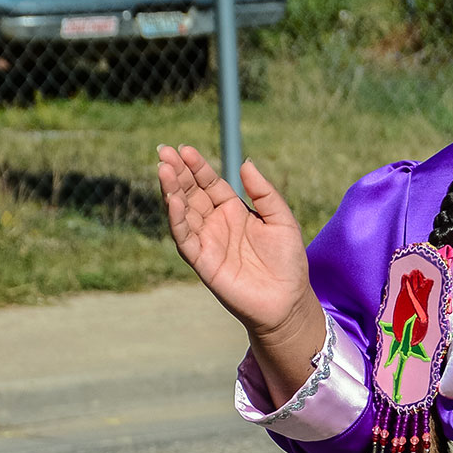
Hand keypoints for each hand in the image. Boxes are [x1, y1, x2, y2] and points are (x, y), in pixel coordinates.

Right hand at [157, 144, 325, 405]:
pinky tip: (173, 201)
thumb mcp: (282, 220)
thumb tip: (245, 163)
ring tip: (164, 170)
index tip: (185, 149)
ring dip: (172, 192)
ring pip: (183, 213)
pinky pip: (185, 238)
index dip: (197, 167)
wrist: (288, 302)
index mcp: (234, 210)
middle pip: (191, 193)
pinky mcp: (203, 262)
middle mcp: (216, 224)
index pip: (209, 183)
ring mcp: (207, 242)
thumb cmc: (288, 263)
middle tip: (165, 152)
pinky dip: (177, 220)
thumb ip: (264, 193)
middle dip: (178, 174)